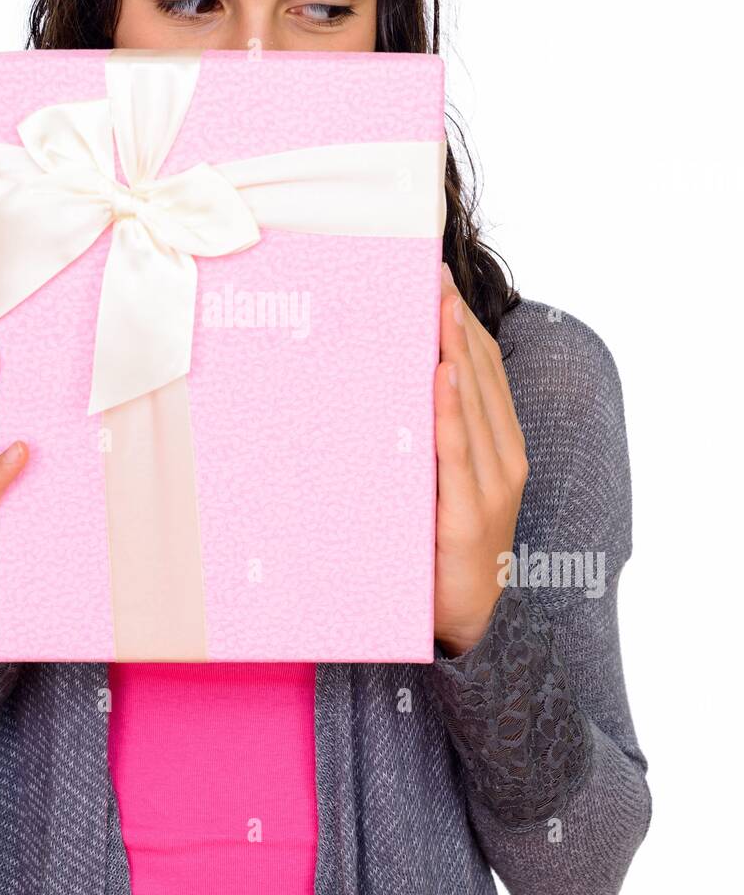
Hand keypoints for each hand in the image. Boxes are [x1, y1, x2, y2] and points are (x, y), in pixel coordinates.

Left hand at [433, 263, 528, 656]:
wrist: (468, 620)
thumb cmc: (445, 547)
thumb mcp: (441, 484)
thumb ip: (430, 441)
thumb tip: (388, 393)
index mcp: (502, 445)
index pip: (484, 369)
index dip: (464, 323)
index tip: (438, 281)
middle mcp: (505, 456)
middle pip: (482, 374)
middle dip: (456, 322)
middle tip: (429, 274)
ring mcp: (492, 484)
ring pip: (475, 401)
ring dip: (455, 348)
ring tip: (437, 304)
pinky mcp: (470, 513)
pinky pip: (460, 450)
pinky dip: (454, 409)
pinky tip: (443, 372)